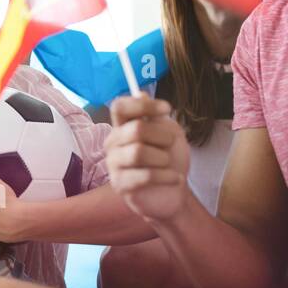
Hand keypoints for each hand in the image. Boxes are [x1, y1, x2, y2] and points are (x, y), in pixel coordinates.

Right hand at [104, 96, 190, 222]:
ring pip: (139, 152)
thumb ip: (155, 117)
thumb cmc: (169, 161)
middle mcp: (113, 143)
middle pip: (135, 129)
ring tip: (168, 165)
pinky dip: (167, 176)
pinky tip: (174, 179)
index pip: (120, 107)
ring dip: (163, 158)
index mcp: (122, 127)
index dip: (143, 105)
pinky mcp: (120, 185)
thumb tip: (140, 93)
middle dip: (162, 136)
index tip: (166, 109)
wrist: (174, 193)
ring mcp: (114, 165)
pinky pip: (145, 175)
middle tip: (170, 146)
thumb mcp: (169, 134)